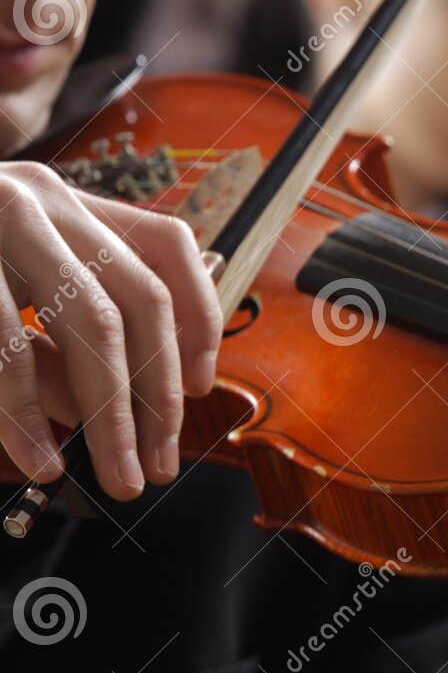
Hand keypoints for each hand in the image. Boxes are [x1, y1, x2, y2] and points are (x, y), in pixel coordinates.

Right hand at [0, 161, 222, 496]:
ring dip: (107, 414)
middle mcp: (35, 196)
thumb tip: (102, 407)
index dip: (200, 319)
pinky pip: (4, 341)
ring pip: (87, 319)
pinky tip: (34, 456)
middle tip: (157, 467)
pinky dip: (23, 411)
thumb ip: (53, 340)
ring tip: (108, 476)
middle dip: (155, 395)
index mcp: (60, 200)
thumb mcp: (4, 291)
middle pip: (137, 300)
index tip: (201, 389)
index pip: (167, 247)